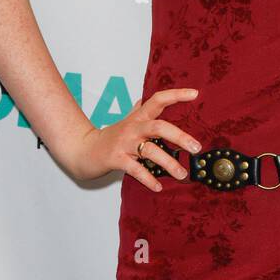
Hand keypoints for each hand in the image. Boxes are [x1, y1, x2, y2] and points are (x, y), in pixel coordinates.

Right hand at [65, 88, 203, 191]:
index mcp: (138, 117)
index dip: (176, 95)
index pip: (158, 99)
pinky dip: (148, 178)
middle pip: (159, 127)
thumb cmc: (110, 136)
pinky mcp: (116, 159)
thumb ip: (139, 110)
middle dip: (179, 137)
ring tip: (182, 174)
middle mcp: (133, 127)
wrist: (83, 150)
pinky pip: (136, 169)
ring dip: (169, 163)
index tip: (195, 93)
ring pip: (150, 151)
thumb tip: (147, 98)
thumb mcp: (127, 120)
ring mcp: (124, 143)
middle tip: (196, 148)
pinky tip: (158, 186)